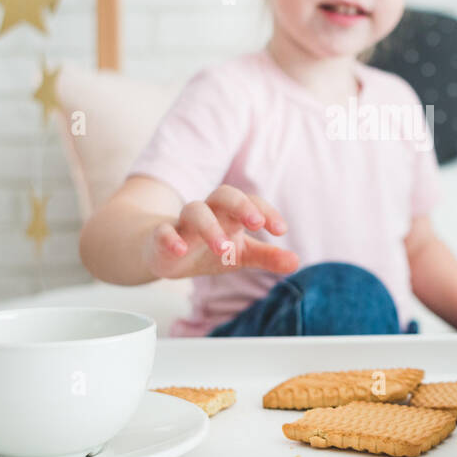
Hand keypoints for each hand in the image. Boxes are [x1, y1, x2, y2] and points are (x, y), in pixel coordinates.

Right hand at [145, 185, 299, 278]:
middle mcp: (209, 212)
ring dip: (210, 227)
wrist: (167, 254)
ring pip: (194, 211)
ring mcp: (183, 224)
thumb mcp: (242, 254)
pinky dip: (171, 238)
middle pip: (223, 195)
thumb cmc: (209, 249)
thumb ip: (268, 257)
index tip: (280, 230)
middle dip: (241, 206)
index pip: (251, 203)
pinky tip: (180, 250)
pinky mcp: (161, 237)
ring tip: (223, 247)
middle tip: (256, 224)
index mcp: (230, 214)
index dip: (267, 212)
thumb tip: (295, 262)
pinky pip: (163, 231)